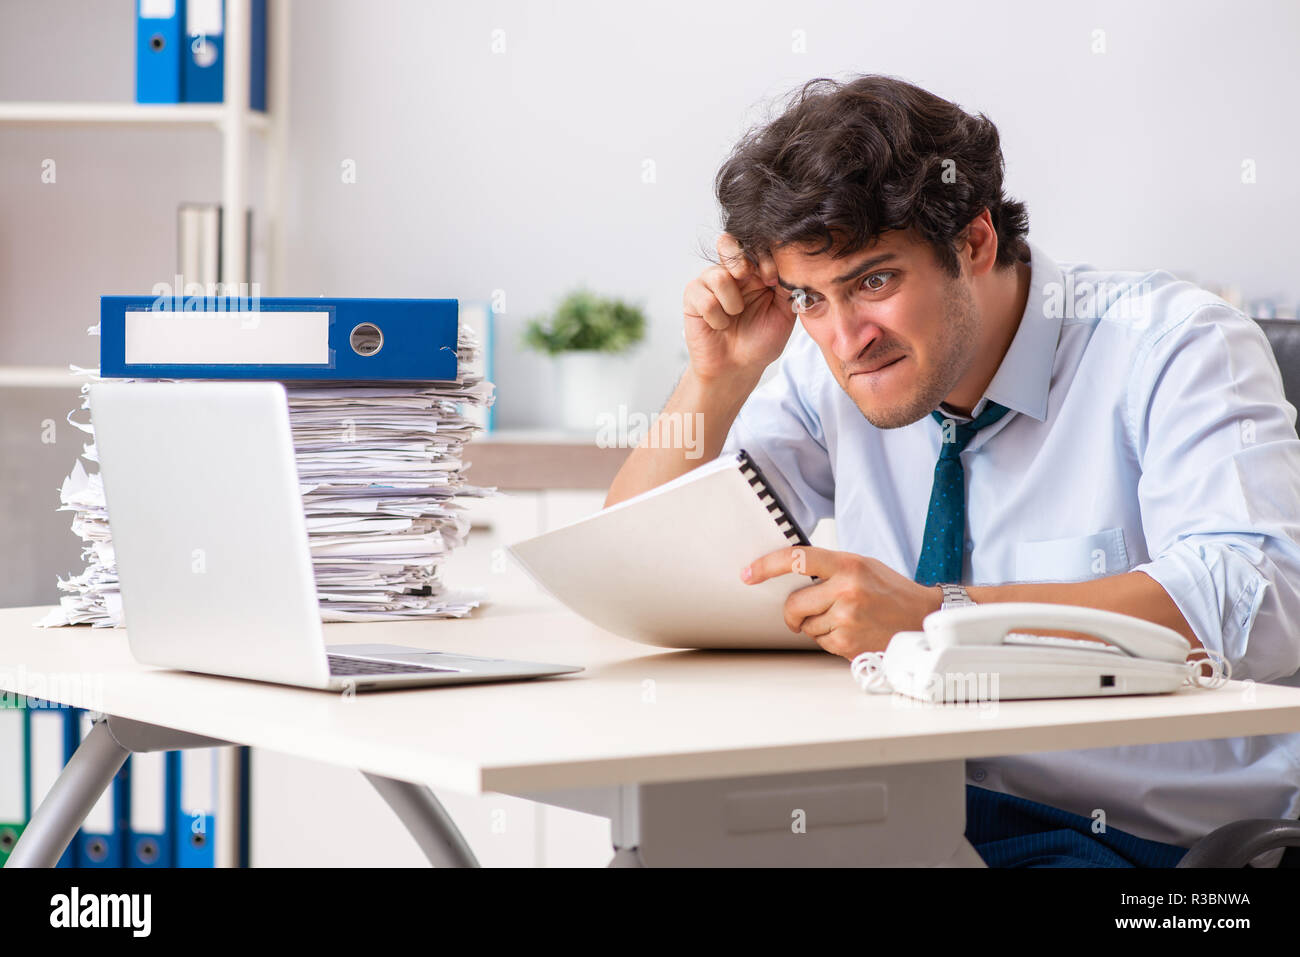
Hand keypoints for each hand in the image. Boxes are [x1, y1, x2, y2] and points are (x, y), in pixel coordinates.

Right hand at [682, 233, 797, 382]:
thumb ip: (787, 284)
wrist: (738, 368)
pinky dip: (717, 318)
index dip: (764, 255)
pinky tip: (720, 326)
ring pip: (719, 276)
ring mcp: (709, 282)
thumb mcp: (784, 311)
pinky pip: (705, 299)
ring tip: (734, 317)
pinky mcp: (692, 297)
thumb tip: (790, 262)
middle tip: (751, 280)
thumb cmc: (761, 341)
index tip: (772, 280)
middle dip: (741, 261)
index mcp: (755, 270)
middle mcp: (730, 271)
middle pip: (729, 243)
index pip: (756, 244)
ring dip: (732, 303)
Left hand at [742, 546, 941, 658]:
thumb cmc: (891, 590)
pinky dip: (829, 639)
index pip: (797, 558)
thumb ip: (829, 568)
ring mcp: (847, 619)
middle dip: (793, 611)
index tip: (749, 573)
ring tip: (844, 618)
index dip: (767, 566)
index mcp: (849, 565)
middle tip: (800, 612)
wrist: (923, 618)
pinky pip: (820, 642)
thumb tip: (790, 574)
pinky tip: (850, 630)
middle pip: (794, 604)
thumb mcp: (863, 566)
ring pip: (806, 626)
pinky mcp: (849, 644)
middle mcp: (846, 591)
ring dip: (815, 625)